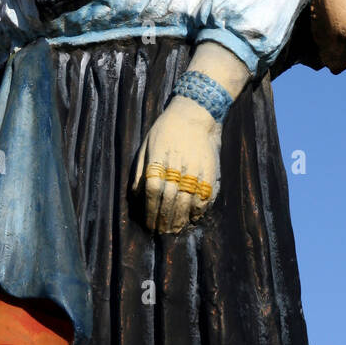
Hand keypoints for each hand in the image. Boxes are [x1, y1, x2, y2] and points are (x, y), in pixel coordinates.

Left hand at [131, 96, 220, 233]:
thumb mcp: (146, 145)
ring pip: (187, 202)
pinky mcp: (210, 171)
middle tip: (161, 232)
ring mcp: (195, 170)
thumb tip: (135, 195)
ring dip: (180, 220)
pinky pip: (205, 197)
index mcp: (158, 159)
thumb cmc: (166, 129)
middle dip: (164, 220)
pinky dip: (199, 211)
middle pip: (169, 201)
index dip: (151, 211)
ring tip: (174, 230)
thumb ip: (140, 171)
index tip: (149, 223)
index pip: (153, 192)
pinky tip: (193, 218)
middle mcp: (177, 166)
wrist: (196, 112)